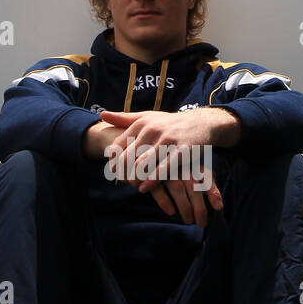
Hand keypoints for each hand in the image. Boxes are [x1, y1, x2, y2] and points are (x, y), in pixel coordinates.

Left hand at [98, 108, 233, 225]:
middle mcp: (152, 131)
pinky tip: (144, 189)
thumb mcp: (147, 117)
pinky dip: (151, 181)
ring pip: (143, 165)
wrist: (201, 123)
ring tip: (132, 185)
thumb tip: (102, 115)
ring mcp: (168, 141)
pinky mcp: (182, 151)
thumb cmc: (169, 123)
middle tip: (121, 181)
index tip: (112, 171)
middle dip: (121, 172)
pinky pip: (163, 170)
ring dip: (134, 179)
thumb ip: (124, 118)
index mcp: (141, 124)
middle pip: (127, 158)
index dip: (112, 161)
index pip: (118, 146)